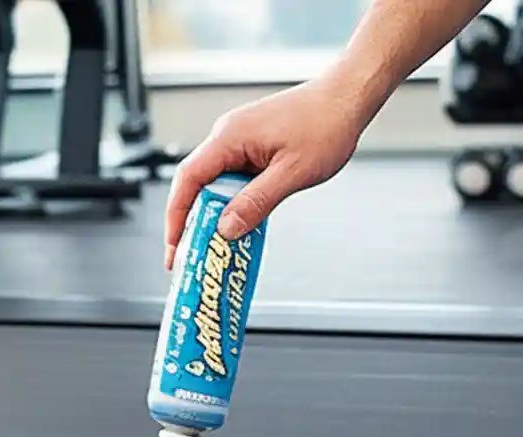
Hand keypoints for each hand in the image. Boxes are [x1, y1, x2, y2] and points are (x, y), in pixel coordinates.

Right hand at [163, 74, 368, 268]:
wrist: (348, 96)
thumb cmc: (326, 123)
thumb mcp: (292, 173)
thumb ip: (256, 202)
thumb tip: (226, 228)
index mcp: (229, 137)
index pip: (187, 181)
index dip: (176, 216)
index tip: (174, 246)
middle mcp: (227, 135)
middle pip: (196, 185)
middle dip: (192, 221)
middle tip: (194, 254)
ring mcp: (238, 139)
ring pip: (215, 183)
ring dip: (215, 213)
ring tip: (219, 243)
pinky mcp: (251, 145)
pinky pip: (232, 177)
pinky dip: (232, 201)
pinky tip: (243, 219)